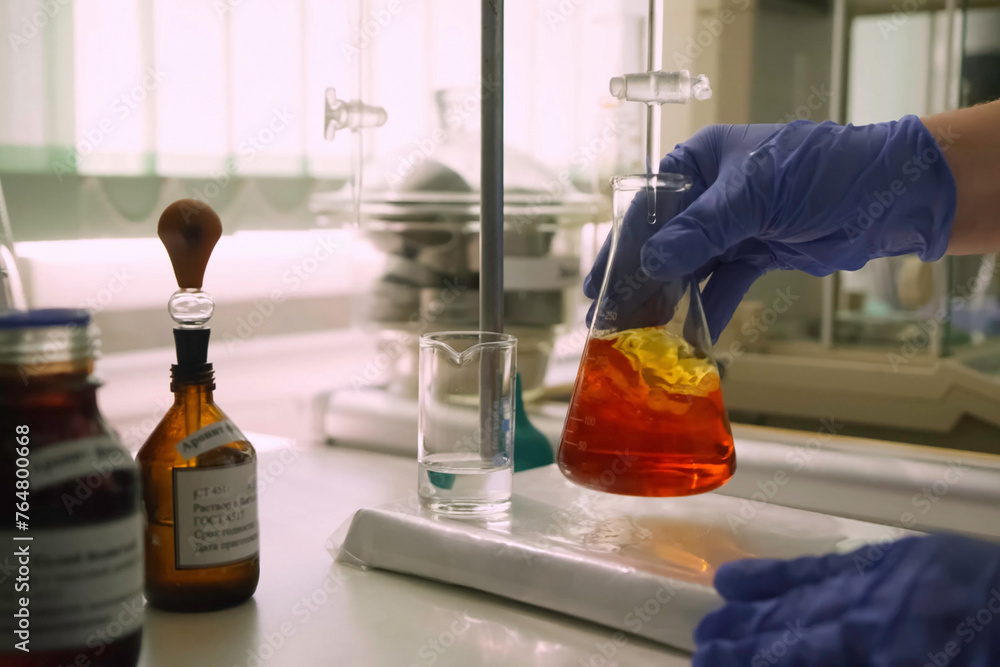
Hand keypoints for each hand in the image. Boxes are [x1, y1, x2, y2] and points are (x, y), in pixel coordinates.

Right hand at [584, 118, 956, 340]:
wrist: (887, 194)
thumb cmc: (819, 172)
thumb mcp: (752, 195)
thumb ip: (700, 231)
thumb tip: (651, 263)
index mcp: (700, 162)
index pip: (649, 205)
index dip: (623, 245)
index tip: (600, 280)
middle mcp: (712, 193)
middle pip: (664, 239)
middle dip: (640, 278)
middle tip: (612, 315)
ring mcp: (734, 225)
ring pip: (691, 266)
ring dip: (670, 298)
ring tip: (643, 332)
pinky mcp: (757, 253)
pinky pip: (725, 284)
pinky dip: (711, 308)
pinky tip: (693, 335)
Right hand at [693, 534, 999, 665]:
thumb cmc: (987, 660)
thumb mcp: (912, 663)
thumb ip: (848, 658)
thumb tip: (796, 654)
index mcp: (870, 650)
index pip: (787, 658)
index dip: (745, 662)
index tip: (706, 664)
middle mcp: (858, 620)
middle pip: (784, 633)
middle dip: (740, 644)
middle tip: (700, 648)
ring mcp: (871, 588)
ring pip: (797, 601)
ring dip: (752, 614)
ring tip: (711, 622)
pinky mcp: (892, 562)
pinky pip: (825, 568)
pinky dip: (783, 574)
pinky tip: (742, 577)